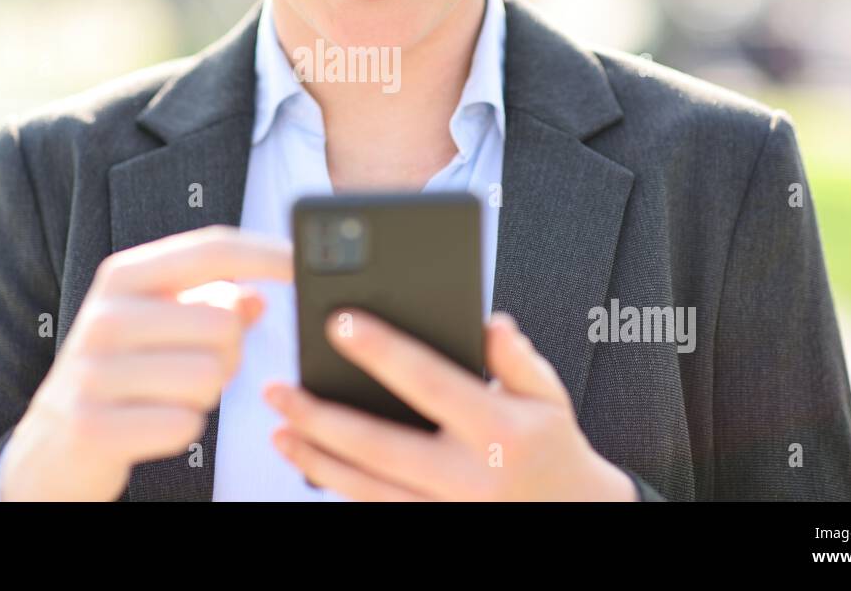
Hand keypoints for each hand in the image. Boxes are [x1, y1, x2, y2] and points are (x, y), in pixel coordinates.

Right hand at [0, 224, 291, 500]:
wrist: (49, 446)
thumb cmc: (120, 372)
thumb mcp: (156, 321)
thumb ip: (210, 300)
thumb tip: (258, 294)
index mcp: (122, 276)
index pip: (211, 250)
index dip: (266, 254)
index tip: (305, 263)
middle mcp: (104, 316)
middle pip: (224, 325)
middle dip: (228, 354)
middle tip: (193, 365)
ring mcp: (93, 371)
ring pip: (210, 378)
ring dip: (204, 395)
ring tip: (166, 395)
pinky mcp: (93, 425)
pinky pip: (185, 425)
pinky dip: (182, 429)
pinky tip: (151, 424)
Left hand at [264, 309, 636, 500]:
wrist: (573, 515)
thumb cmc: (552, 446)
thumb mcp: (550, 396)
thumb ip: (518, 358)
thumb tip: (490, 323)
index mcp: (497, 430)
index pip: (429, 381)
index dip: (383, 351)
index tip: (341, 321)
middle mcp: (467, 476)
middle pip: (378, 446)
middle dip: (320, 417)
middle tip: (277, 389)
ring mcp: (447, 509)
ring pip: (366, 487)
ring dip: (315, 459)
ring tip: (278, 429)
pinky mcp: (433, 528)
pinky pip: (376, 507)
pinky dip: (339, 486)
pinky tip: (310, 463)